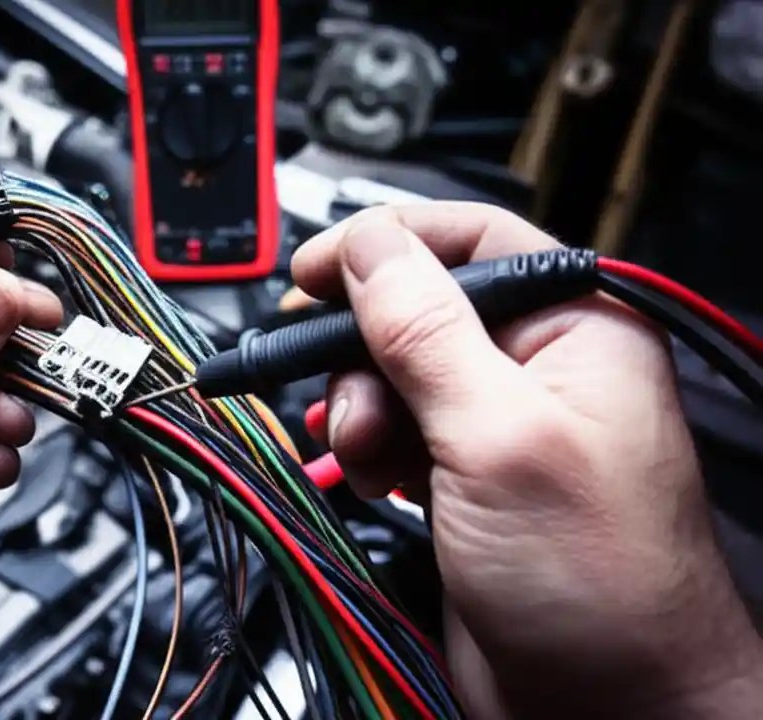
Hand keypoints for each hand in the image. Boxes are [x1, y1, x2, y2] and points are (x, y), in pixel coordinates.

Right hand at [292, 203, 762, 718]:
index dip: (386, 245)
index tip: (314, 269)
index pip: (471, 240)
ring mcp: (499, 426)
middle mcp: (538, 368)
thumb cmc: (602, 584)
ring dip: (362, 411)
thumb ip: (425, 331)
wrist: (605, 709)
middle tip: (347, 397)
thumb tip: (368, 245)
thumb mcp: (498, 436)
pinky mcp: (464, 478)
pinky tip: (380, 482)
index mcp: (576, 328)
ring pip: (393, 375)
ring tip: (370, 456)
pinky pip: (393, 433)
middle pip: (417, 310)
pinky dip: (370, 452)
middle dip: (366, 351)